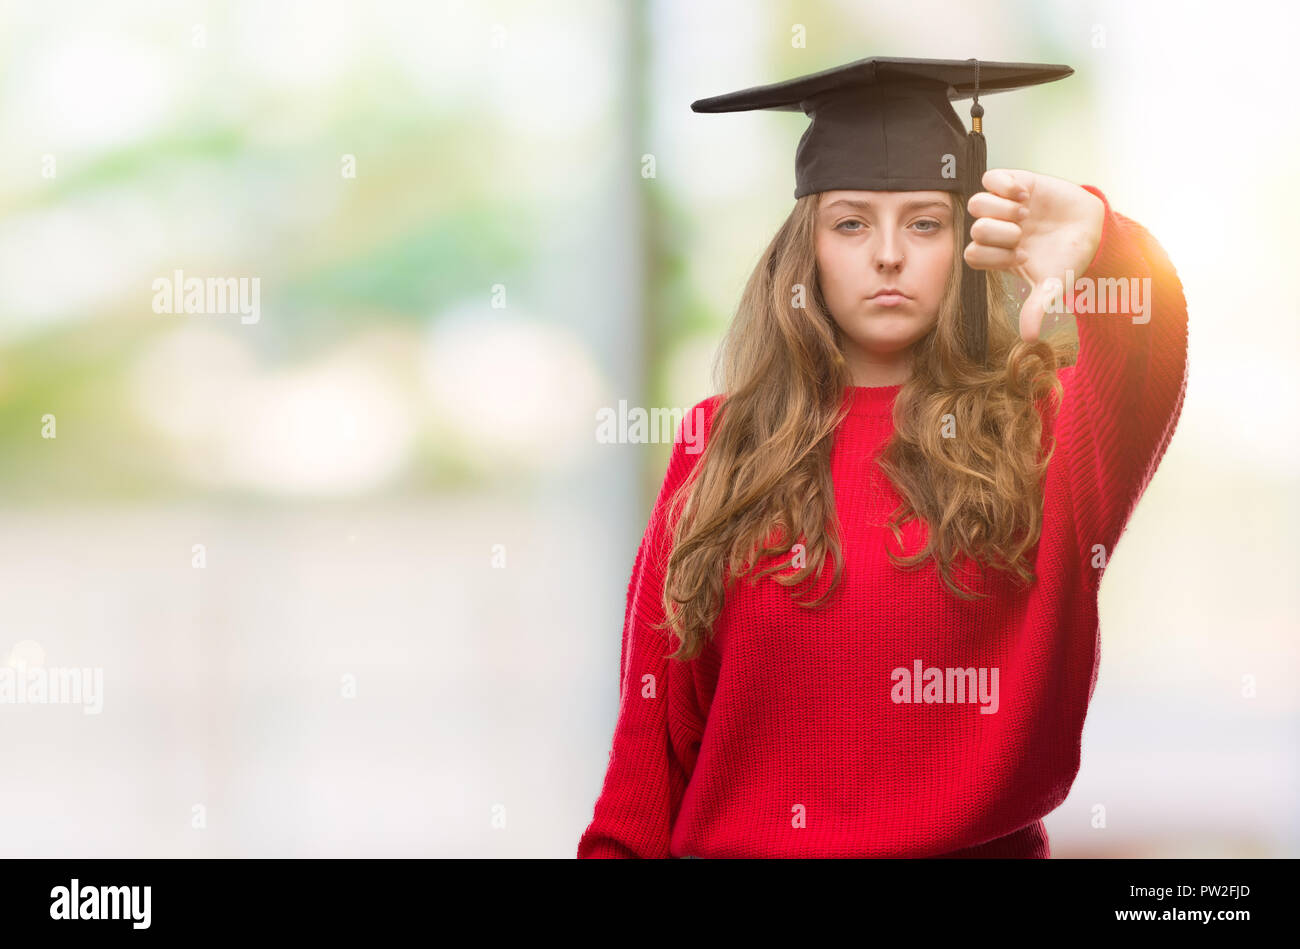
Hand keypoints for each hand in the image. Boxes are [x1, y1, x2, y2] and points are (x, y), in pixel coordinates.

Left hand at [964, 169, 1105, 341]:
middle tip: (1025, 234)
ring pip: (976, 203)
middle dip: (1000, 234)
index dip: (994, 257)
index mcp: (996, 255)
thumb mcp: (1053, 285)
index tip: (1022, 257)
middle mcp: (995, 230)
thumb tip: (1030, 339)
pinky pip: (991, 177)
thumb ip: (1038, 307)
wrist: (1093, 230)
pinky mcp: (1016, 182)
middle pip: (974, 229)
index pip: (972, 254)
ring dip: (1001, 210)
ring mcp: (1004, 206)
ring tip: (1025, 213)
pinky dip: (1005, 185)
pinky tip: (1026, 194)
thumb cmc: (1068, 259)